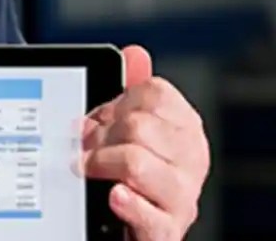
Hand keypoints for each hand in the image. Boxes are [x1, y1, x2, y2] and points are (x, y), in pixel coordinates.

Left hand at [82, 45, 210, 240]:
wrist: (121, 230)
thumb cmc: (125, 175)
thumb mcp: (125, 130)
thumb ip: (130, 94)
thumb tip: (135, 53)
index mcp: (184, 128)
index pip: (154, 93)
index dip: (114, 104)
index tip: (97, 122)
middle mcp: (191, 159)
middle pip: (139, 125)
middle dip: (100, 136)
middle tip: (84, 150)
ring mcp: (182, 197)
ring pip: (138, 163)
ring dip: (102, 165)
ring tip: (89, 171)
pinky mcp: (168, 231)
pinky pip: (149, 214)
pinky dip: (126, 204)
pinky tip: (113, 196)